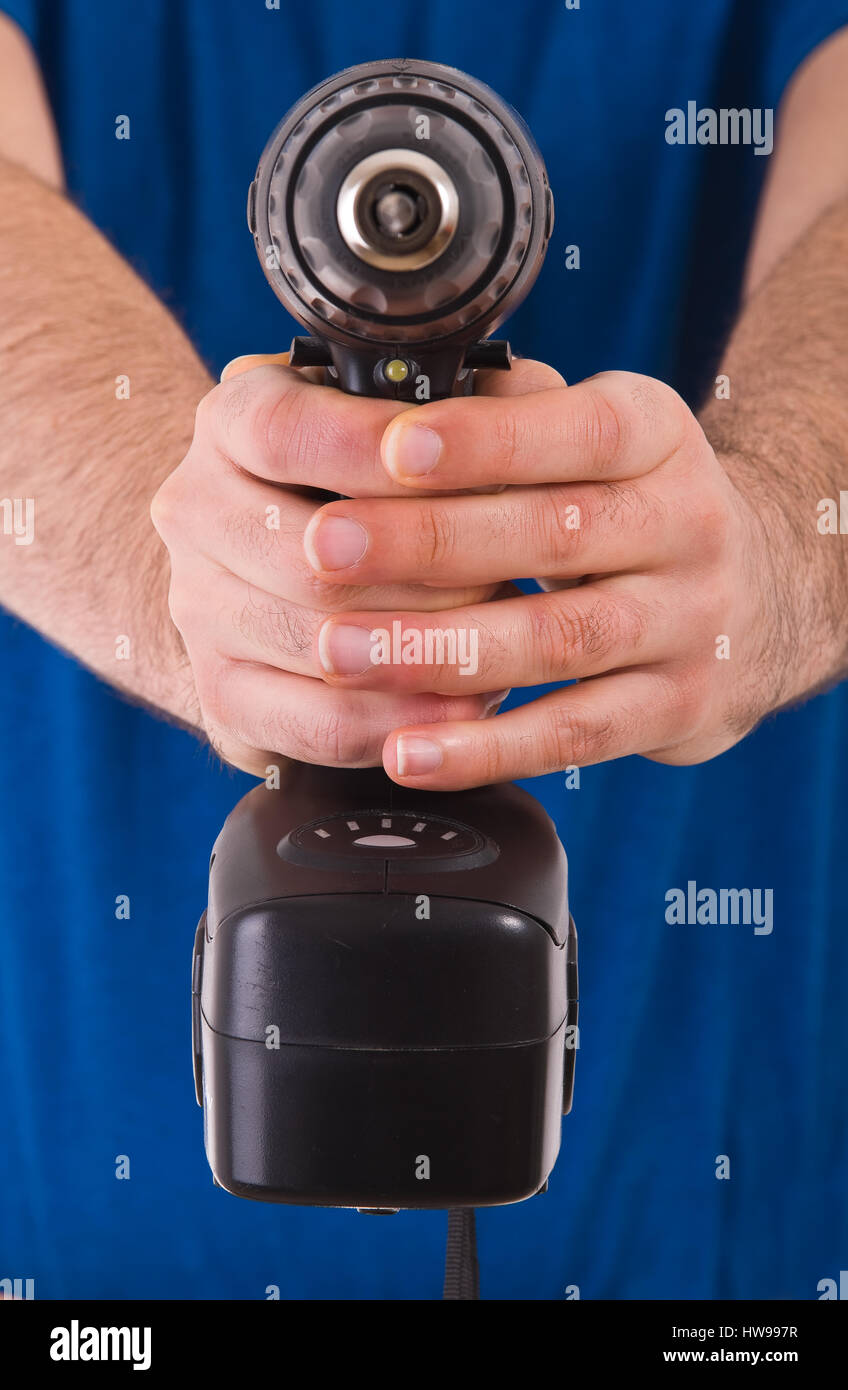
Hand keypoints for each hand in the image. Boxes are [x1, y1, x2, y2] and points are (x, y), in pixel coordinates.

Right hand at [149, 359, 507, 774]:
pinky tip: (461, 710)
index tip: (464, 471)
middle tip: (512, 575)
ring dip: (426, 647)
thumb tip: (533, 405)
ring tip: (504, 640)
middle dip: (428, 571)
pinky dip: (401, 720)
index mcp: (233, 418)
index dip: (370, 454)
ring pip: (319, 643)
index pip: (282, 432)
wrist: (280, 572)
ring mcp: (199, 607)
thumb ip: (468, 403)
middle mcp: (197, 507)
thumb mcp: (411, 423)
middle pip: (306, 553)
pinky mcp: (221, 694)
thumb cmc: (370, 485)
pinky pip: (319, 723)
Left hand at [306, 365, 800, 788]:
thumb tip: (395, 390)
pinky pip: (576, 734)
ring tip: (341, 653)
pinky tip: (408, 752)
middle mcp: (687, 522)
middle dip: (428, 543)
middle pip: (554, 534)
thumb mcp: (599, 435)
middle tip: (324, 549)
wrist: (762, 594)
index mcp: (658, 436)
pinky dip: (489, 748)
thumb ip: (513, 413)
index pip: (577, 430)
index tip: (391, 448)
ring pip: (559, 639)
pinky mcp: (680, 707)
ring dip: (441, 650)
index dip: (486, 441)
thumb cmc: (632, 504)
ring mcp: (691, 622)